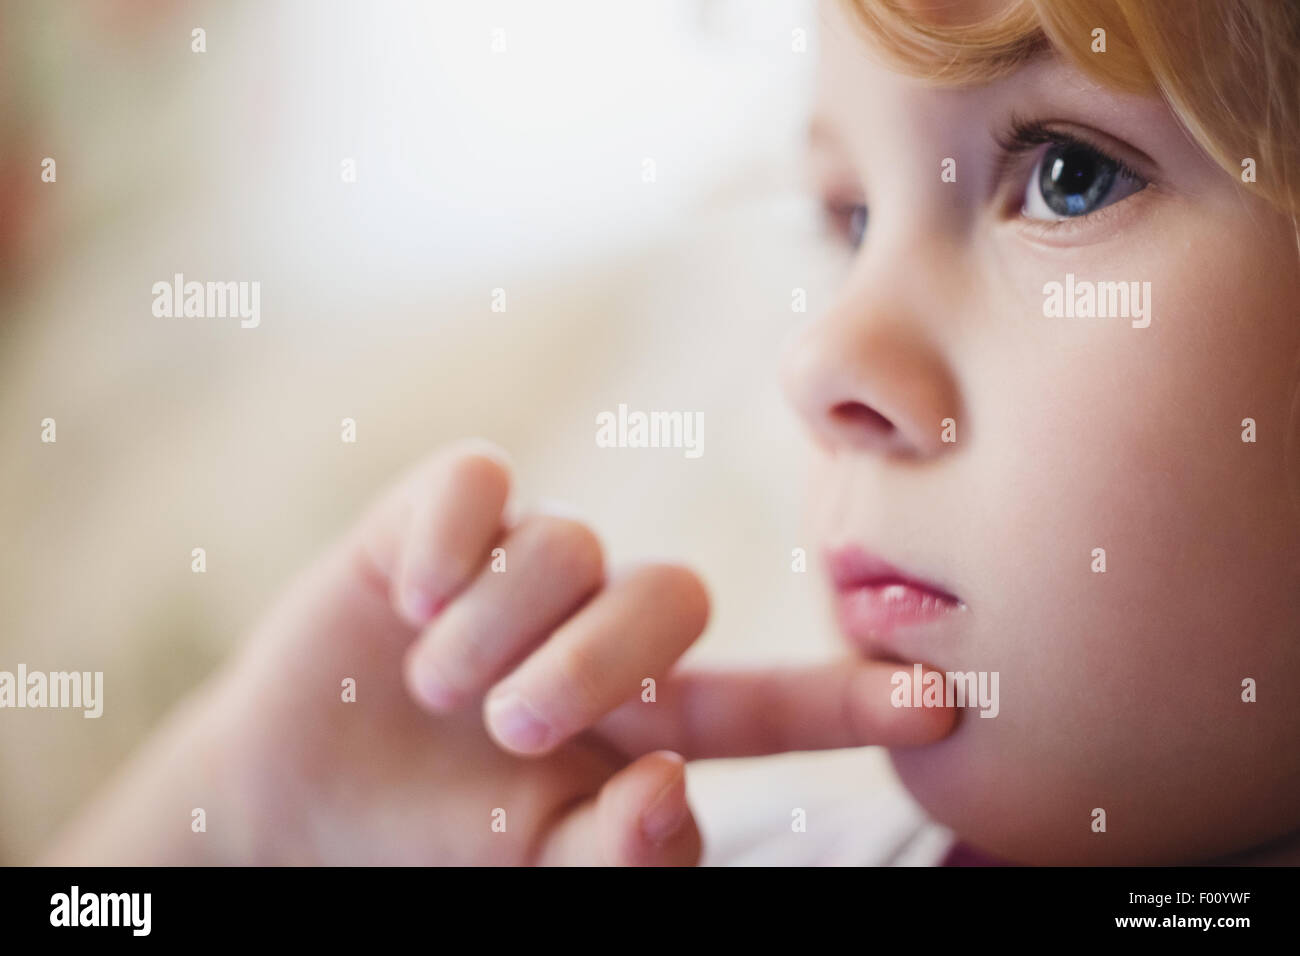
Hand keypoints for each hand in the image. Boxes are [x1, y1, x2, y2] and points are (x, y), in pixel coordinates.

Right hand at [45, 442, 955, 864]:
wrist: (289, 809)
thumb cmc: (426, 848)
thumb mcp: (531, 871)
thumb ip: (620, 855)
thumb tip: (678, 789)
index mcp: (640, 723)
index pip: (761, 707)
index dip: (845, 704)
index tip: (940, 700)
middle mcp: (596, 630)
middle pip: (672, 592)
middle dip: (593, 667)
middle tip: (510, 729)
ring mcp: (522, 566)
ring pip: (570, 544)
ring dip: (493, 635)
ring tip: (432, 687)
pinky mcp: (443, 516)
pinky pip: (482, 484)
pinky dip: (448, 543)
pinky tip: (411, 594)